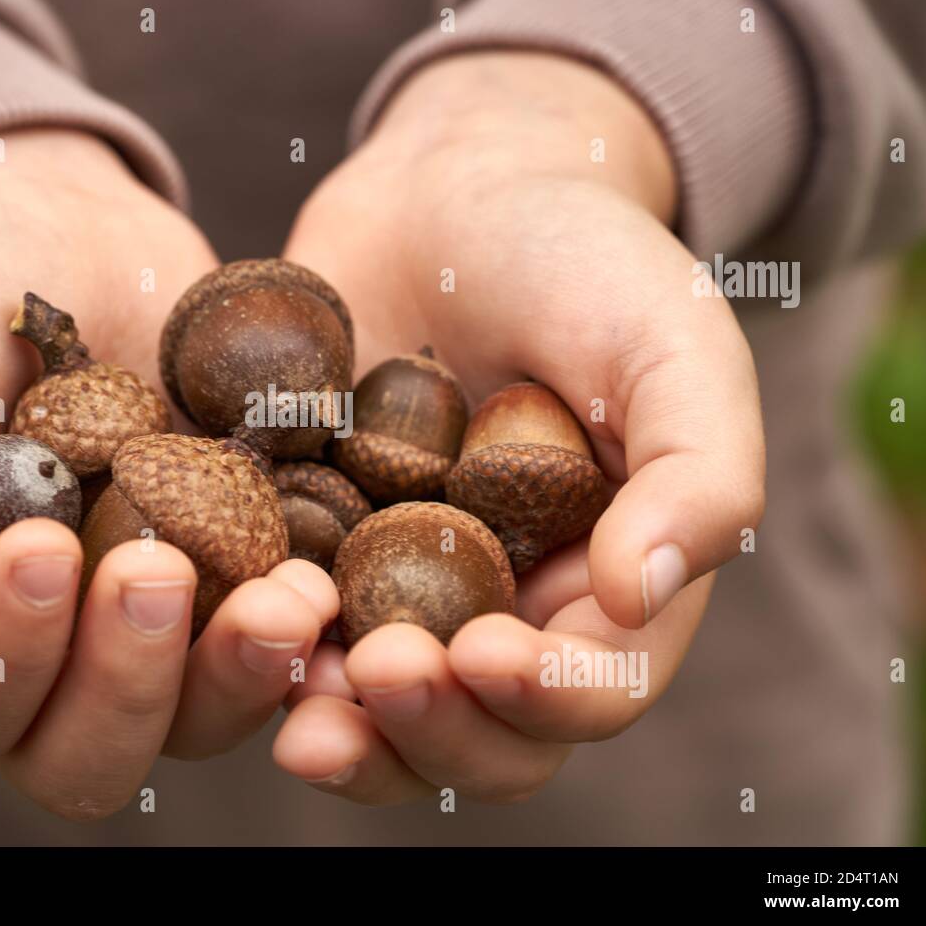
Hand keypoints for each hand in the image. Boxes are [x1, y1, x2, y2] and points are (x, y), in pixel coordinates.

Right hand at [0, 129, 337, 818]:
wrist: (53, 232)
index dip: (2, 655)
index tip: (43, 545)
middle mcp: (36, 655)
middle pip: (81, 756)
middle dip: (125, 687)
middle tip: (156, 573)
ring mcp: (145, 631)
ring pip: (192, 725)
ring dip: (238, 677)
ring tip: (282, 595)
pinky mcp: (228, 585)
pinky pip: (275, 652)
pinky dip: (303, 635)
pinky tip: (325, 578)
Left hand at [274, 53, 764, 803]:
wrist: (449, 190)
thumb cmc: (580, 259)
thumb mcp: (669, 343)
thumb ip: (698, 470)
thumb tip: (636, 596)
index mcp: (603, 584)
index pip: (591, 690)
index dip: (543, 699)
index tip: (482, 655)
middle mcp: (501, 610)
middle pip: (479, 735)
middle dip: (433, 729)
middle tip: (378, 673)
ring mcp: (398, 588)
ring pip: (375, 712)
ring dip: (343, 724)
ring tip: (295, 687)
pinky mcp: (309, 549)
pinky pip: (281, 631)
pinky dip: (257, 647)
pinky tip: (227, 624)